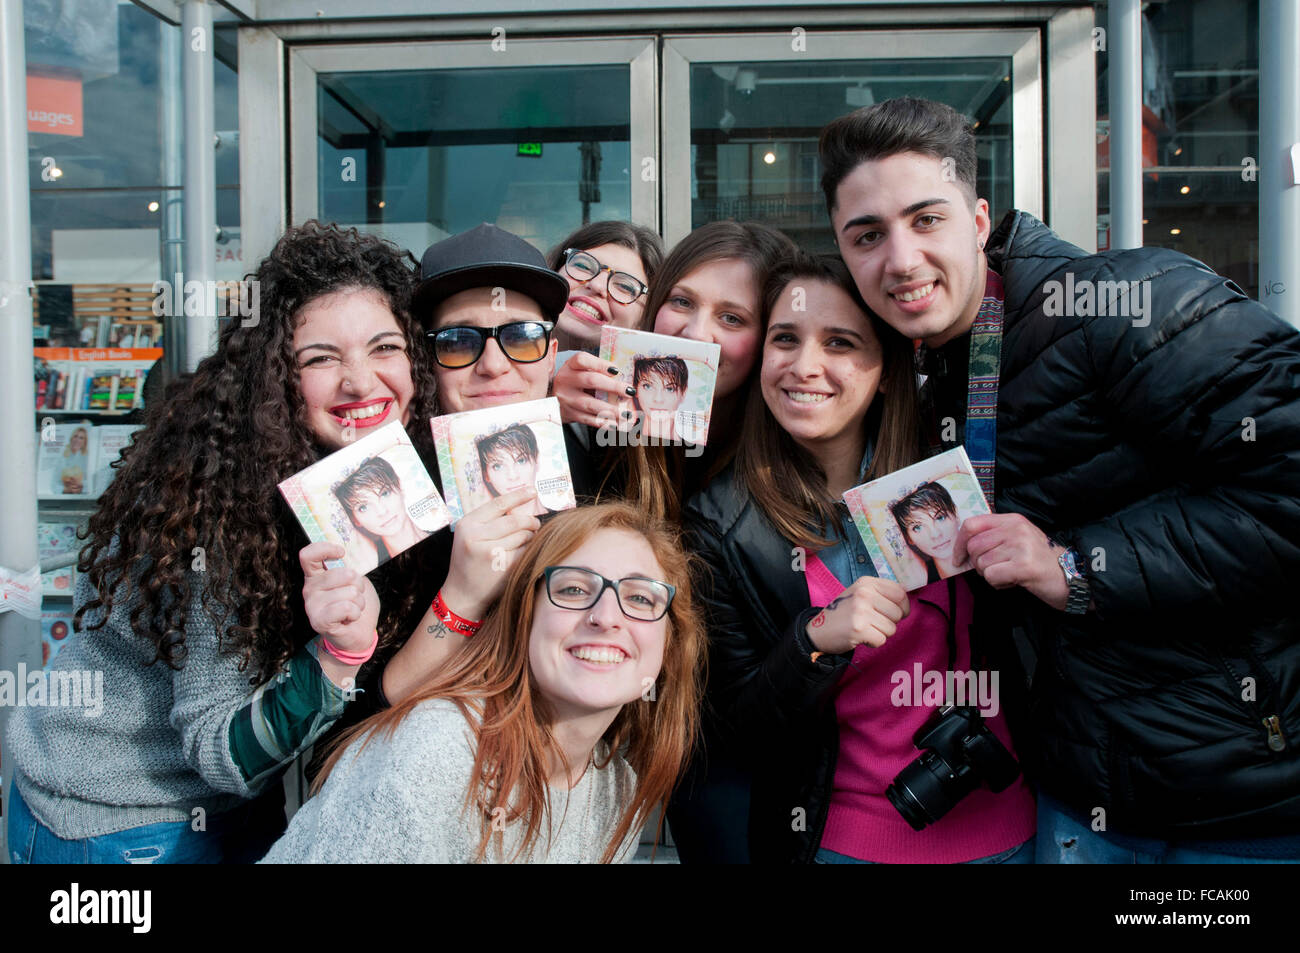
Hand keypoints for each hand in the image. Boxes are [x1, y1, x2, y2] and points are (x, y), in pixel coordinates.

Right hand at [300, 541, 379, 653]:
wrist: (359, 633)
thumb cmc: (355, 604)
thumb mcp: (354, 581)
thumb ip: (348, 568)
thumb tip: (348, 554)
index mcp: (316, 575)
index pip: (308, 555)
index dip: (325, 549)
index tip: (341, 553)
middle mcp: (310, 589)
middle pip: (343, 574)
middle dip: (359, 585)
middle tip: (355, 596)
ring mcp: (312, 605)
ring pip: (350, 592)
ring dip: (359, 602)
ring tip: (352, 609)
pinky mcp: (319, 621)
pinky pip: (347, 607)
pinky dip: (355, 612)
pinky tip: (350, 618)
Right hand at [441, 487, 541, 619]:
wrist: (462, 593)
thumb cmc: (469, 561)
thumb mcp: (470, 536)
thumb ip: (488, 521)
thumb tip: (519, 506)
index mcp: (467, 524)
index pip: (498, 504)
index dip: (518, 496)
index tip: (532, 491)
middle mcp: (476, 536)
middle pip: (515, 520)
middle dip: (530, 521)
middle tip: (536, 524)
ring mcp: (490, 552)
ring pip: (523, 536)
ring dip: (530, 537)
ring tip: (527, 541)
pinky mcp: (502, 566)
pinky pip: (525, 551)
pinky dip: (529, 550)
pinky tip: (524, 554)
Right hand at [553, 351, 628, 428]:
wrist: (555, 399)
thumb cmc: (575, 381)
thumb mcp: (580, 370)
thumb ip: (597, 370)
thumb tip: (623, 377)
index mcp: (570, 366)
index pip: (582, 360)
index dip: (600, 364)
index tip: (617, 370)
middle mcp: (565, 380)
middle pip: (591, 381)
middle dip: (614, 387)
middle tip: (630, 392)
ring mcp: (566, 398)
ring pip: (591, 404)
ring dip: (611, 410)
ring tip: (626, 413)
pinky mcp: (568, 413)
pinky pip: (587, 419)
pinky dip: (602, 422)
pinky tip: (615, 424)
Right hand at [805, 576, 909, 654]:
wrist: (818, 630)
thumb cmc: (844, 614)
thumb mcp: (860, 594)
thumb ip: (881, 594)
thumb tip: (905, 602)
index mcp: (866, 583)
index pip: (900, 593)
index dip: (903, 607)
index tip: (897, 614)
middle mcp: (864, 593)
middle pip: (898, 613)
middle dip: (890, 623)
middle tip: (873, 623)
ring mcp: (860, 610)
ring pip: (891, 628)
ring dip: (881, 633)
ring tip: (865, 629)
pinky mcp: (859, 629)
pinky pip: (881, 640)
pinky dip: (874, 643)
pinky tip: (861, 637)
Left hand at [953, 513, 1068, 609]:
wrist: (1072, 577)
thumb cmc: (1041, 561)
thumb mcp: (1019, 539)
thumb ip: (995, 537)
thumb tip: (963, 546)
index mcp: (1012, 520)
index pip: (971, 524)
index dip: (959, 543)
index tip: (958, 557)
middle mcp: (1016, 529)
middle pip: (974, 546)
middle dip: (977, 564)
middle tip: (994, 570)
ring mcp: (1021, 546)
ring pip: (981, 563)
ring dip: (990, 575)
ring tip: (1009, 575)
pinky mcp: (1024, 566)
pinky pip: (991, 576)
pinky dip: (998, 584)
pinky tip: (1013, 582)